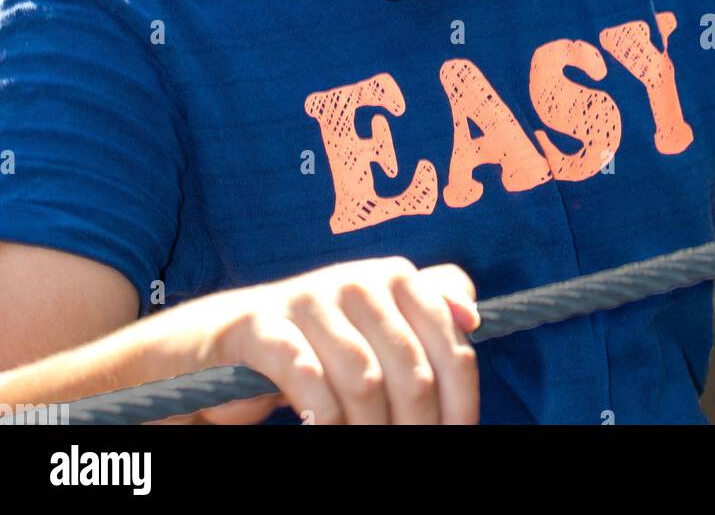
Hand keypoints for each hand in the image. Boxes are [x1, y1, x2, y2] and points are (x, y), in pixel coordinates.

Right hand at [154, 256, 479, 425]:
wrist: (229, 341)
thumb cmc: (320, 343)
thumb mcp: (378, 326)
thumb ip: (428, 315)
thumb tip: (472, 318)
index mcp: (395, 277)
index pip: (450, 346)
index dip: (461, 403)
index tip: (454, 437)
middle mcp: (357, 279)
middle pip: (412, 372)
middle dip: (415, 426)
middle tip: (406, 451)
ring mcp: (309, 299)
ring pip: (365, 381)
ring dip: (369, 430)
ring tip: (363, 448)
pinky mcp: (264, 325)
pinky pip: (310, 379)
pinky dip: (324, 417)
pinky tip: (323, 430)